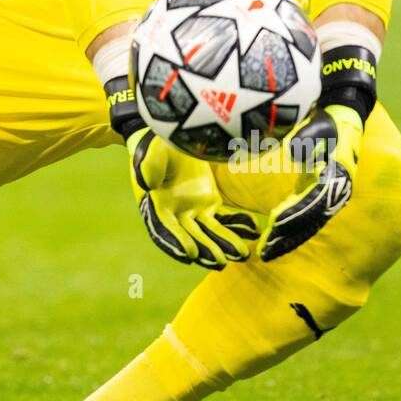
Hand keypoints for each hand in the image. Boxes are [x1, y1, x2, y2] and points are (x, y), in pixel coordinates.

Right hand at [128, 128, 260, 270]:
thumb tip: (148, 183)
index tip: (190, 255)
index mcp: (160, 204)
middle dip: (206, 250)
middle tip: (221, 263)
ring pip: (211, 232)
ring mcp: (195, 210)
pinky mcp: (210, 203)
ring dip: (225, 244)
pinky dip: (237, 224)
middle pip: (192, 236)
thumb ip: (149, 165)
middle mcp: (177, 213)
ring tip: (242, 254)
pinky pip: (224, 219)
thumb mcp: (152, 150)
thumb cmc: (159, 144)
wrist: (174, 137)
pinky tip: (252, 229)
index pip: (167, 228)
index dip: (177, 242)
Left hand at [257, 103, 361, 261]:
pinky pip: (306, 219)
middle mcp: (336, 192)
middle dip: (288, 236)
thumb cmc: (328, 122)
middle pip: (311, 220)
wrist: (344, 120)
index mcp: (337, 176)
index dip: (295, 213)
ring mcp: (330, 197)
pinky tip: (274, 241)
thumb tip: (294, 150)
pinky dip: (291, 231)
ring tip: (266, 253)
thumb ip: (307, 136)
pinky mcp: (321, 197)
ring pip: (309, 225)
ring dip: (288, 239)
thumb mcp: (319, 124)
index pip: (315, 201)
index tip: (275, 222)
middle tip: (266, 251)